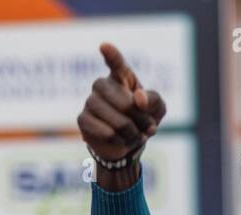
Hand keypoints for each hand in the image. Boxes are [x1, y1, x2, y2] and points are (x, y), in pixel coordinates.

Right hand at [77, 43, 166, 183]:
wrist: (126, 142)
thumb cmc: (143, 118)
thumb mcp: (157, 108)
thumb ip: (153, 99)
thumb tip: (139, 98)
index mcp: (121, 76)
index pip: (116, 63)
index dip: (112, 55)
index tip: (105, 46)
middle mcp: (102, 85)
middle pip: (126, 104)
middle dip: (142, 121)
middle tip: (148, 127)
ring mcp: (90, 101)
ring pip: (118, 122)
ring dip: (133, 134)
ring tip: (134, 135)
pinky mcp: (83, 119)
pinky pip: (107, 134)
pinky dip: (120, 142)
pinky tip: (119, 139)